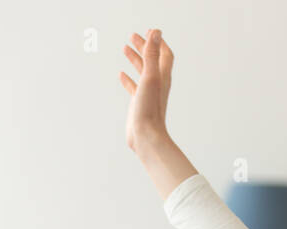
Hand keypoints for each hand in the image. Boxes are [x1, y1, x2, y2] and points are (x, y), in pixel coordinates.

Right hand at [119, 29, 174, 153]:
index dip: (159, 43)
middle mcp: (157, 86)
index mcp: (162, 78)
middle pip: (152, 61)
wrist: (146, 137)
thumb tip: (156, 32)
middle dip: (144, 47)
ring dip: (135, 60)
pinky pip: (134, 88)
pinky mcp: (139, 104)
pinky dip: (129, 79)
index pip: (165, 56)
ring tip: (125, 48)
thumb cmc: (149, 110)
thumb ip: (152, 54)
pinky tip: (121, 75)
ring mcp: (148, 95)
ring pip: (143, 73)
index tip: (150, 31)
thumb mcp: (150, 77)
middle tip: (133, 36)